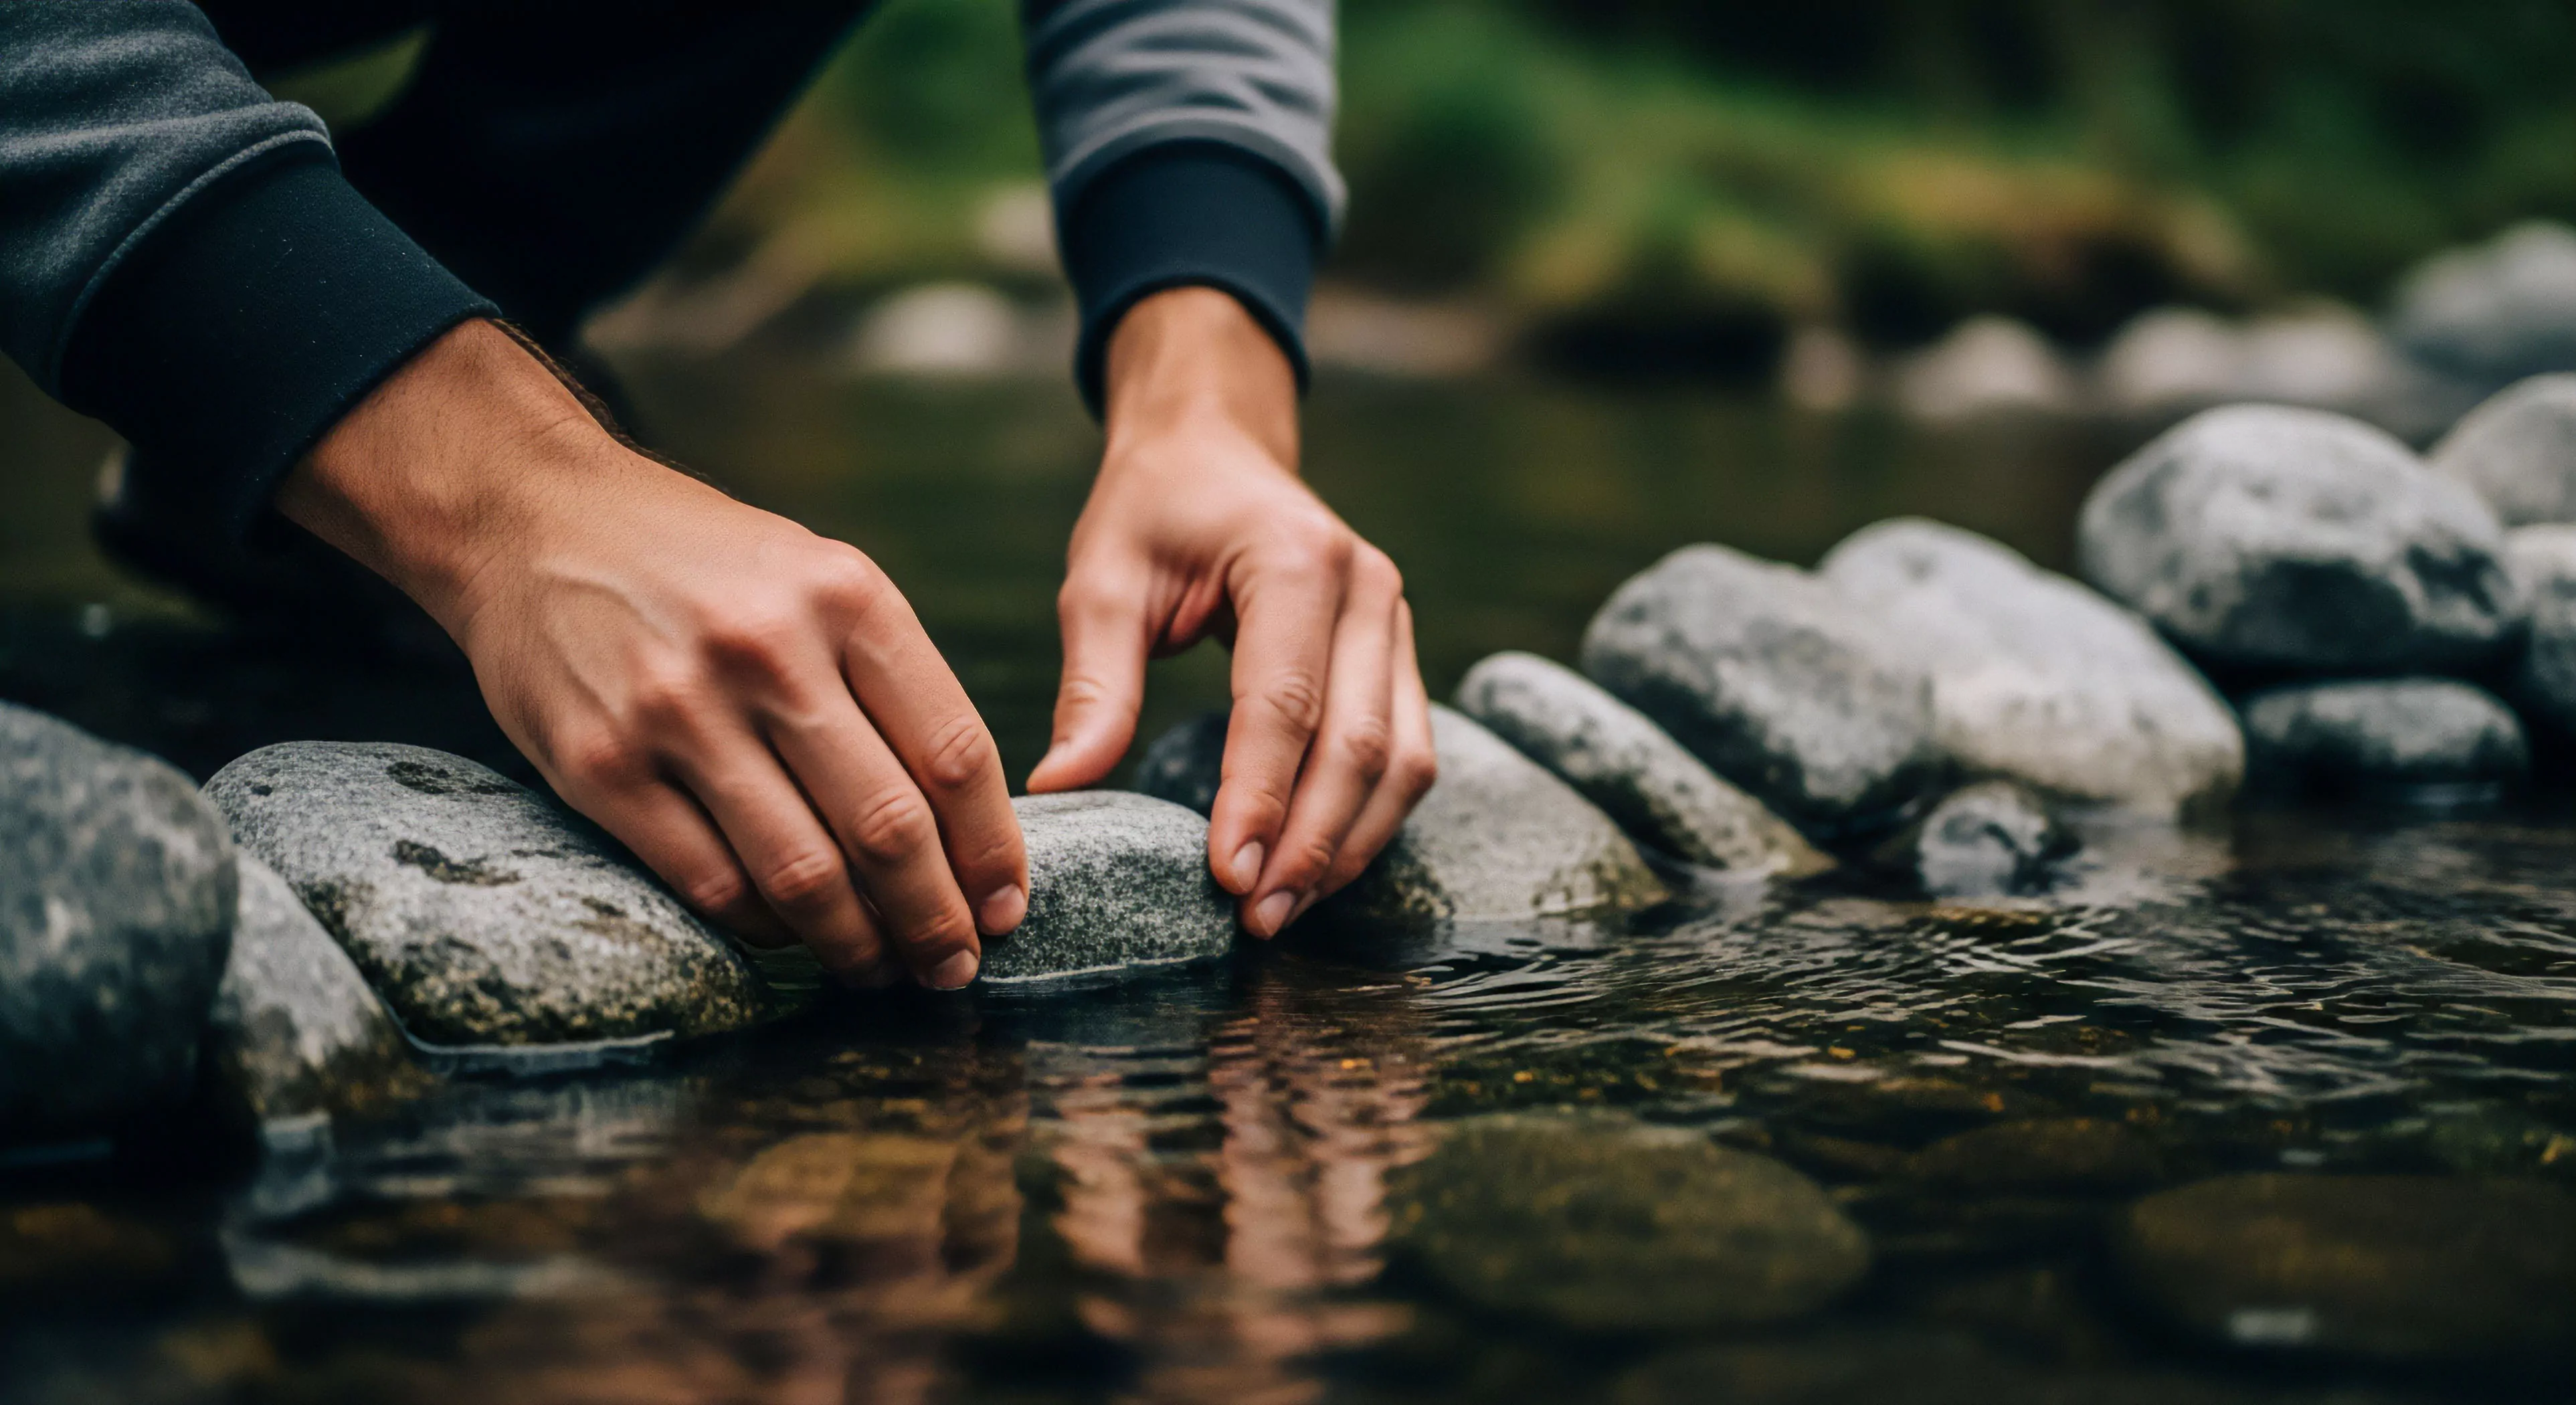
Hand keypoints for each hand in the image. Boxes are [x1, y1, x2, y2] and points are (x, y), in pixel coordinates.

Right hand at [276, 320, 1026, 988]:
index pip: (953, 752)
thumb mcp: (817, 576)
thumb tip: (967, 820)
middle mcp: (768, 650)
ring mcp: (678, 710)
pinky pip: (709, 882)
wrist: (533, 514)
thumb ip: (888, 680)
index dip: (992, 849)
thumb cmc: (701, 562)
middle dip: (936, 918)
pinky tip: (789, 937)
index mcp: (847, 596)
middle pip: (889, 826)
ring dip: (855, 943)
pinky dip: (762, 927)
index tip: (1006, 905)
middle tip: (954, 966)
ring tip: (880, 968)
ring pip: (803, 872)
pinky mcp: (600, 763)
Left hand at [1025, 288, 1436, 935]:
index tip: (1227, 876)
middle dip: (1311, 843)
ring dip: (1348, 846)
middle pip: (1361, 745)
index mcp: (1294, 559)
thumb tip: (1060, 788)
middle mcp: (1367, 589)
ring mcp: (1395, 623)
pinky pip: (1408, 754)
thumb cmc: (1153, 509)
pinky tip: (1317, 867)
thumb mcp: (1103, 580)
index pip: (1286, 701)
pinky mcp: (1398, 656)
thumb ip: (1094, 686)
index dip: (1260, 797)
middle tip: (1258, 919)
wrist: (1216, 448)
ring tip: (1284, 911)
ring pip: (1402, 761)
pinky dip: (1368, 821)